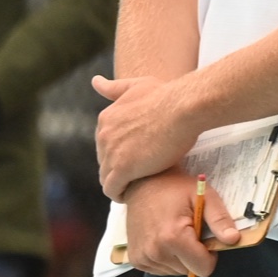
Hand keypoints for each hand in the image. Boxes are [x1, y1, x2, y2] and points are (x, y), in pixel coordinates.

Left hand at [92, 76, 199, 199]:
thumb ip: (115, 88)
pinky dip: (119, 194)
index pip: (105, 144)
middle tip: (137, 174)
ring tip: (134, 187)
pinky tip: (131, 195)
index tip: (133, 158)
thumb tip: (95, 82)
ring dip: (118, 184)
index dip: (118, 153)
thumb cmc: (166, 95)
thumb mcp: (137, 85)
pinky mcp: (123, 168)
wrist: (182, 108)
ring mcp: (112, 152)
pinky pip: (112, 189)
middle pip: (104, 161)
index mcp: (106, 119)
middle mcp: (104, 135)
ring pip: (106, 177)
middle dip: (117, 168)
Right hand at [124, 170, 242, 276]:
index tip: (203, 236)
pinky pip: (161, 269)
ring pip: (175, 271)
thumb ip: (220, 219)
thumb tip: (234, 239)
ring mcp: (143, 257)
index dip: (209, 254)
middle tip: (188, 230)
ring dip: (179, 257)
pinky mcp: (136, 259)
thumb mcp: (204, 196)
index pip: (203, 268)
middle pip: (189, 271)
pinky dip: (166, 258)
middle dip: (193, 255)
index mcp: (173, 238)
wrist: (141, 182)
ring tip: (173, 232)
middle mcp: (155, 252)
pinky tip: (162, 238)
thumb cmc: (174, 187)